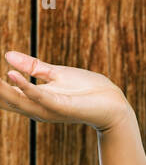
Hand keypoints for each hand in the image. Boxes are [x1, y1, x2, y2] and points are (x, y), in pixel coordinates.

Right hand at [0, 50, 133, 133]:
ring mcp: (48, 108)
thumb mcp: (55, 74)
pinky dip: (24, 86)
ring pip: (16, 98)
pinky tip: (10, 74)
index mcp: (32, 98)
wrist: (114, 103)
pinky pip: (39, 96)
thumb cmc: (89, 91)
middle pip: (2, 98)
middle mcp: (35, 107)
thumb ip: (31, 67)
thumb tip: (6, 56)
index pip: (1, 92)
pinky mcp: (61, 106)